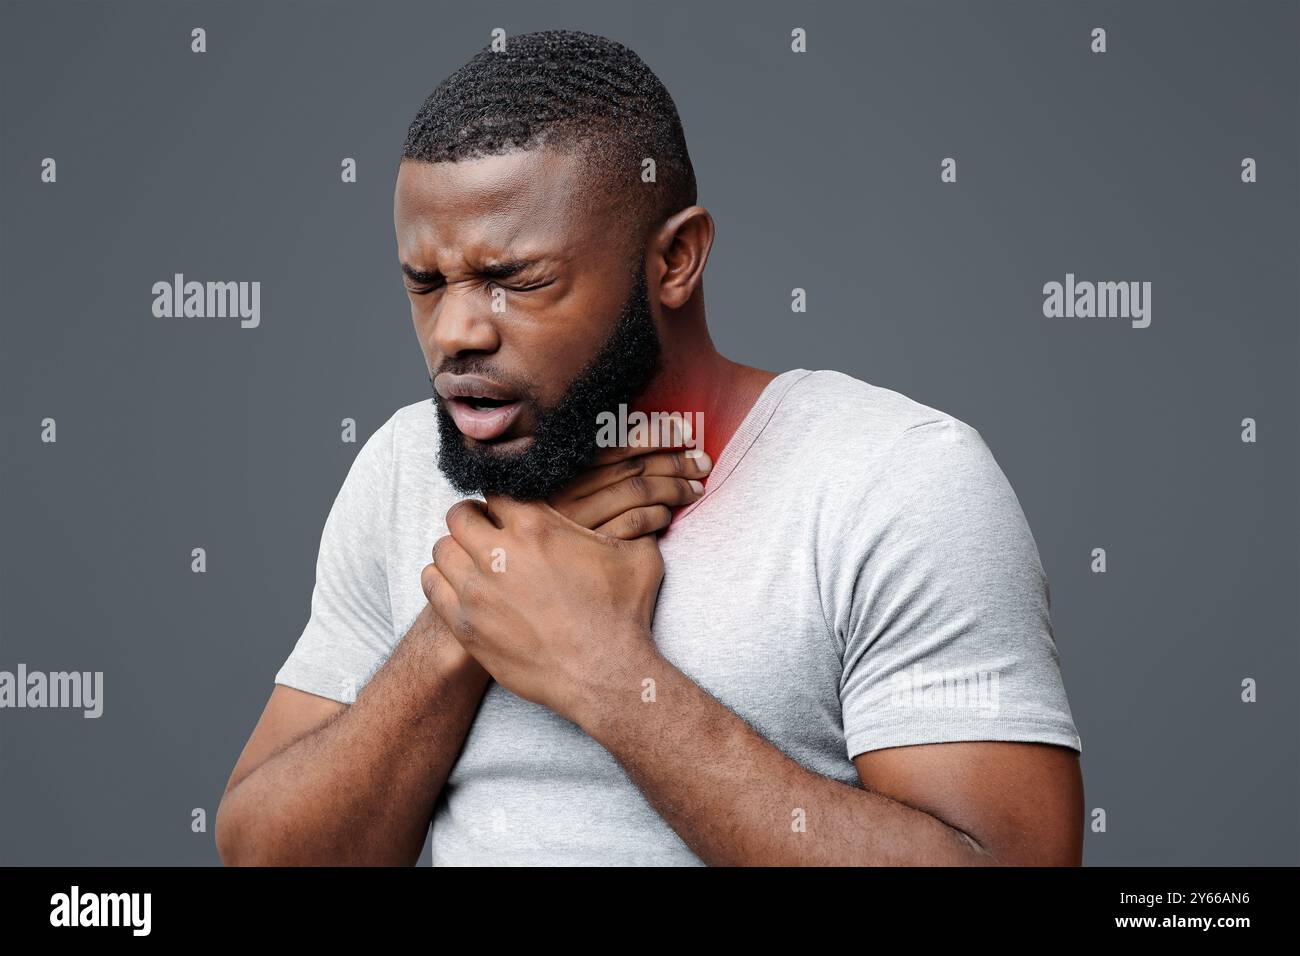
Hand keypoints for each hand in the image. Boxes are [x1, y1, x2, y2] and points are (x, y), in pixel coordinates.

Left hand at [421, 494, 664, 722]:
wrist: (605, 675)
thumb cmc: (624, 616)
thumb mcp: (637, 556)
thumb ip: (629, 524)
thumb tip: (641, 510)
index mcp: (536, 526)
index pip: (496, 491)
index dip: (501, 500)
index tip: (508, 512)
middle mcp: (500, 552)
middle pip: (459, 515)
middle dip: (472, 519)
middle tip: (485, 532)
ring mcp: (478, 590)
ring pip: (441, 548)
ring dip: (456, 550)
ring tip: (473, 561)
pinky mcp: (466, 624)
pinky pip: (431, 584)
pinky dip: (441, 579)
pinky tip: (460, 585)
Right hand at [547, 441, 711, 538]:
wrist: (553, 591)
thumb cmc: (570, 532)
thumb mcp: (573, 493)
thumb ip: (603, 468)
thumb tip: (654, 433)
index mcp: (562, 470)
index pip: (616, 443)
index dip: (655, 433)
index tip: (685, 429)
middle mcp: (565, 493)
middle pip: (632, 467)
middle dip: (674, 460)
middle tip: (702, 461)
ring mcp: (577, 522)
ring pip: (637, 491)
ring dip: (674, 487)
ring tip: (696, 489)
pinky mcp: (591, 549)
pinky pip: (635, 524)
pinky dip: (657, 515)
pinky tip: (667, 515)